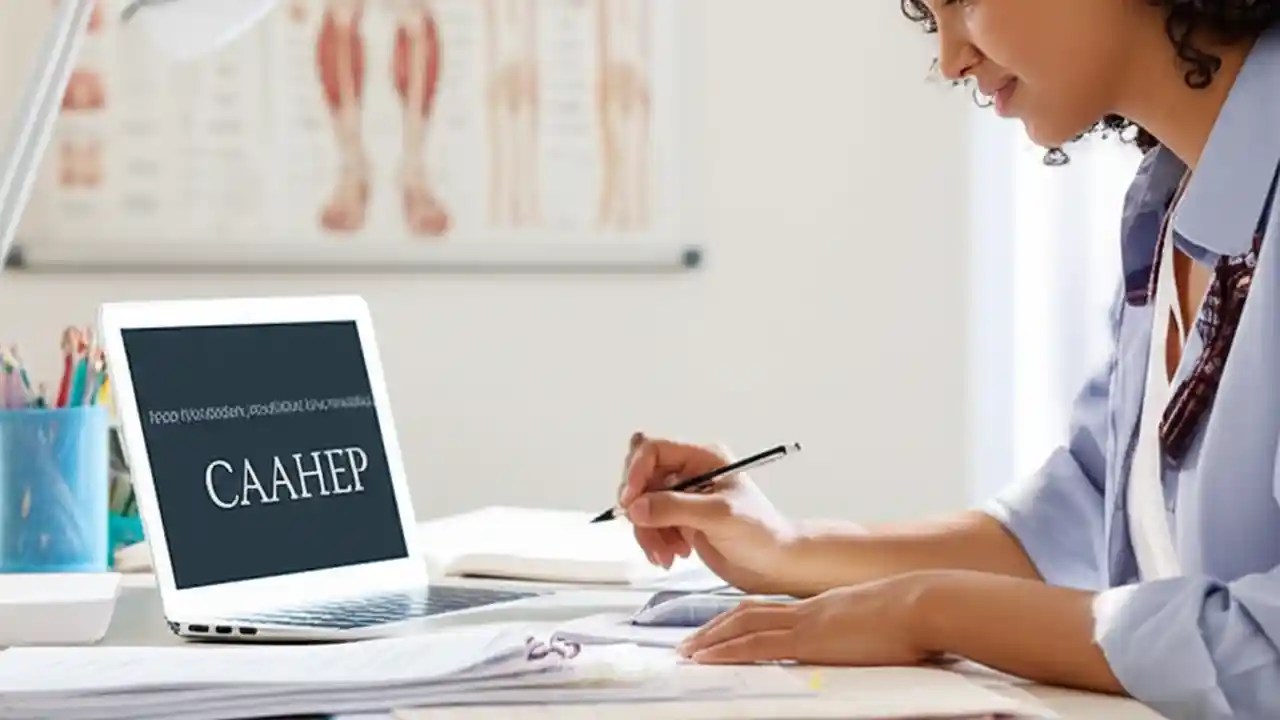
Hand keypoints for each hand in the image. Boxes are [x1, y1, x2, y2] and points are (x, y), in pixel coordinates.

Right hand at [618, 433, 798, 593]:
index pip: (653, 449)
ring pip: (642, 505)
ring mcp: (683, 497)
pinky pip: (649, 525)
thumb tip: (635, 507)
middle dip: (639, 506)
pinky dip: (653, 541)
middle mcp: (689, 472)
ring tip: (666, 554)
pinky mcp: (679, 520)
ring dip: (646, 530)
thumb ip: (675, 508)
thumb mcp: (718, 516)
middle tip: (645, 528)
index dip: (636, 471)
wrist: (775, 565)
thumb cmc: (761, 533)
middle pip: (641, 477)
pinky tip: (671, 556)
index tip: (632, 501)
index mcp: (702, 458)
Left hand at [676, 574, 933, 665]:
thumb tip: (864, 646)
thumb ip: (861, 635)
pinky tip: (707, 658)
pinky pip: (756, 645)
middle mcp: (806, 610)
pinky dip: (726, 651)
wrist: (924, 605)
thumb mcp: (880, 627)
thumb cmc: (915, 618)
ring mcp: (805, 623)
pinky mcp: (807, 640)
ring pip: (742, 625)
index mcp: (822, 607)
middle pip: (747, 613)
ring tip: (687, 652)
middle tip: (688, 643)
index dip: (741, 619)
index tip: (721, 629)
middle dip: (714, 628)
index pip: (770, 610)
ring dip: (710, 639)